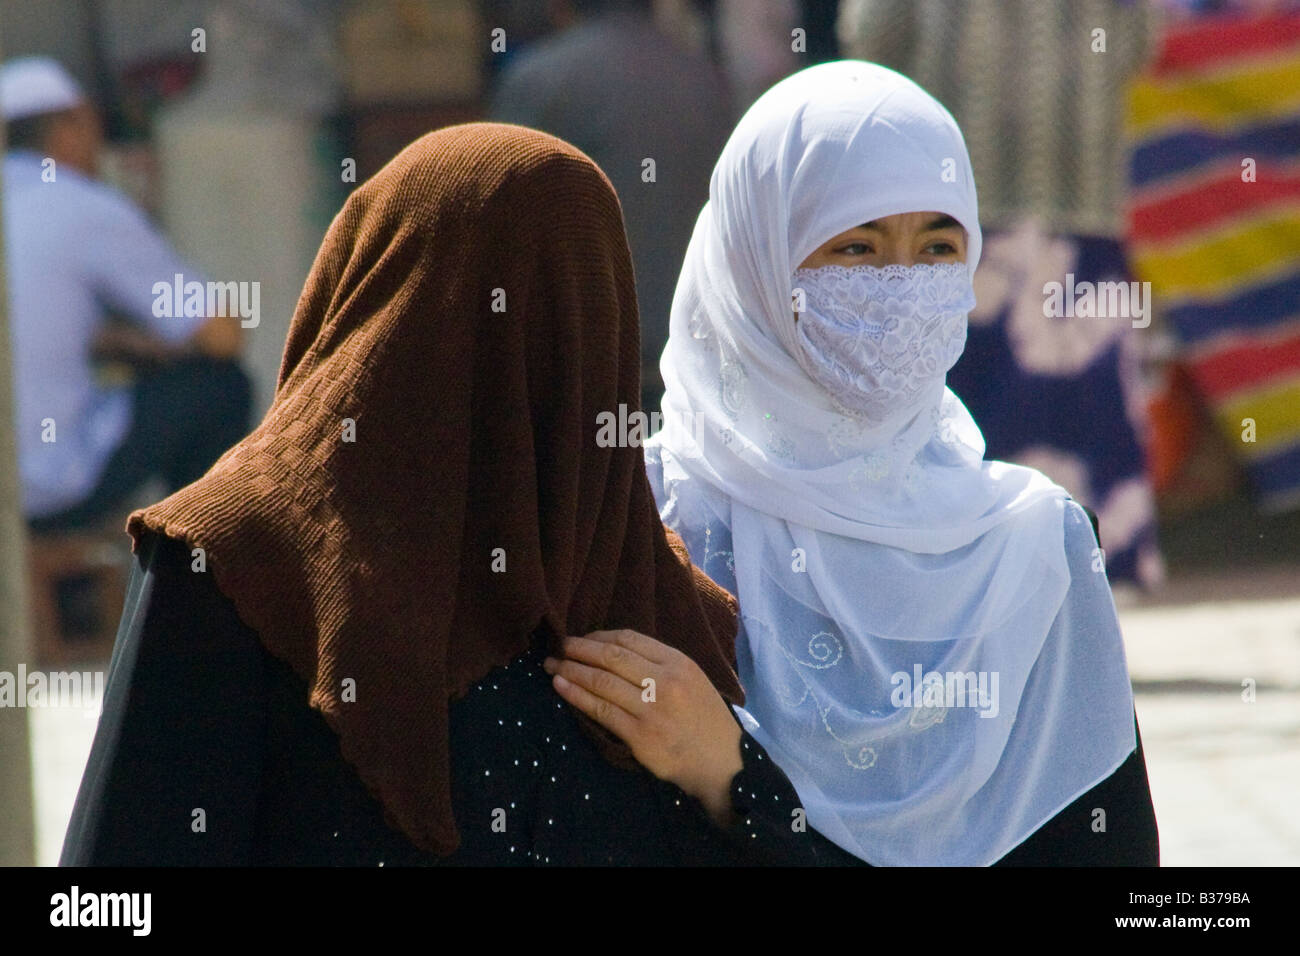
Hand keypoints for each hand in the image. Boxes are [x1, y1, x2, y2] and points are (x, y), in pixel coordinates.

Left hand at [544, 629, 743, 826]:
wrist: (723, 763)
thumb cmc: (705, 720)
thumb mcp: (692, 680)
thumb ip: (661, 664)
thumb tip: (615, 650)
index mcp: (678, 663)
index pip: (630, 639)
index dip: (599, 636)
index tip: (582, 639)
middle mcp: (665, 681)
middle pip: (611, 657)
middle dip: (579, 649)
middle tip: (559, 646)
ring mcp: (651, 708)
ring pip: (601, 681)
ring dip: (571, 670)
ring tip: (552, 665)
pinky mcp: (639, 735)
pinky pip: (600, 710)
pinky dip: (576, 696)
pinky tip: (561, 687)